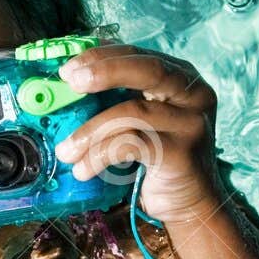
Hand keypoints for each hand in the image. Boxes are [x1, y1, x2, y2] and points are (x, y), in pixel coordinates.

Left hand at [53, 44, 226, 225]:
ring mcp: (190, 123)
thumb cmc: (156, 159)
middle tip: (70, 81)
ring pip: (133, 112)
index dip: (101, 56)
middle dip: (104, 71)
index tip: (68, 67)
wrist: (190, 204)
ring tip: (65, 151)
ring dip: (91, 130)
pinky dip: (99, 156)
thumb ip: (117, 100)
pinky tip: (83, 170)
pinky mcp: (181, 153)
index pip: (138, 54)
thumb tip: (65, 89)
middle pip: (147, 70)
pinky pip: (131, 146)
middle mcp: (193, 94)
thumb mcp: (140, 122)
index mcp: (180, 77)